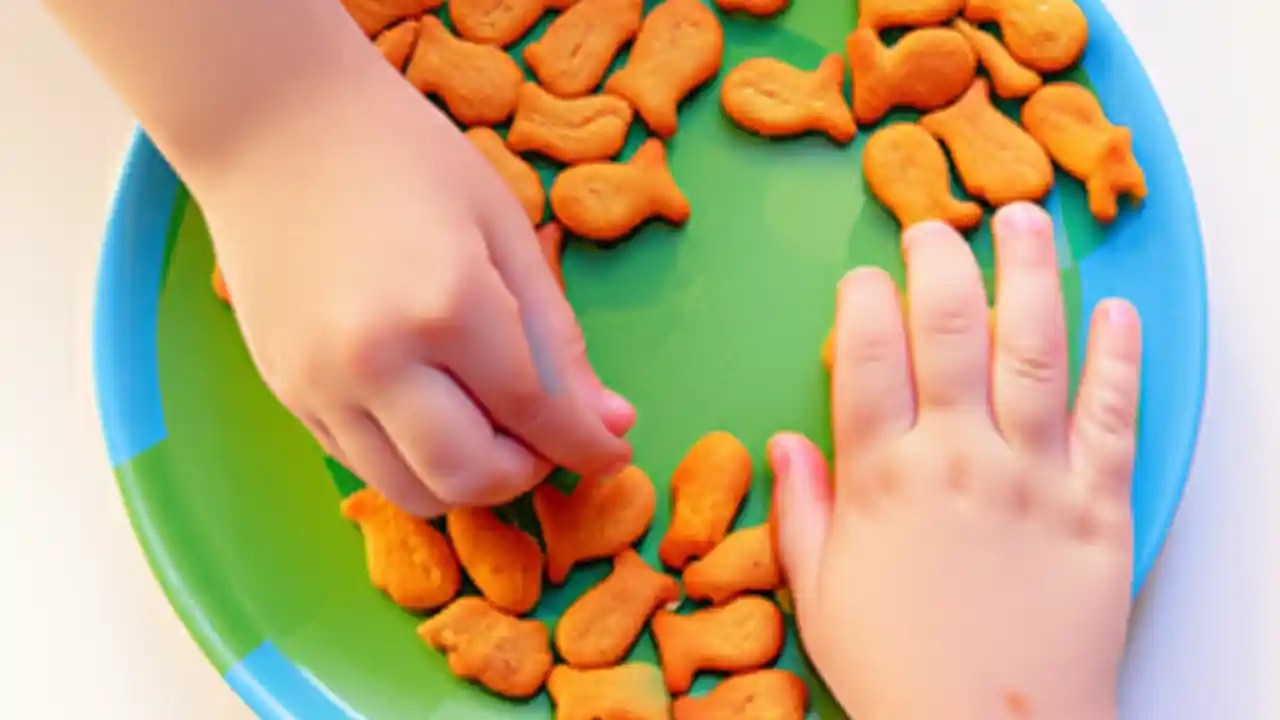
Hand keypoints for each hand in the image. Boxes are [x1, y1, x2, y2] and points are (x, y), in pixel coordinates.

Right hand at [200, 71, 633, 516]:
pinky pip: (363, 465)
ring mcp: (320, 383)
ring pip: (413, 491)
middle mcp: (378, 360)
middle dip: (526, 474)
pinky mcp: (285, 392)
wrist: (272, 124)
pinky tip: (434, 414)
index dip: (586, 445)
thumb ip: (556, 336)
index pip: (536, 413)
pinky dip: (413, 462)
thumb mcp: (502, 229)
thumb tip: (610, 423)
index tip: (613, 453)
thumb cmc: (402, 155)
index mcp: (449, 305)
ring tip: (491, 430)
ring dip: (469, 481)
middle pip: (471, 477)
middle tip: (547, 439)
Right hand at [770, 203, 1139, 719]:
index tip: (863, 277)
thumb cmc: (900, 674)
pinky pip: (1114, 415)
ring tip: (1026, 218)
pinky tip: (1117, 311)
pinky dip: (1120, 357)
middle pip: (951, 326)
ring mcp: (1037, 476)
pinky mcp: (1100, 505)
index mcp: (884, 478)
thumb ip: (803, 508)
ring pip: (1036, 347)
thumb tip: (783, 441)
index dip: (863, 299)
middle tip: (935, 223)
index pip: (868, 353)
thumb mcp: (820, 594)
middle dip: (940, 259)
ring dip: (1031, 272)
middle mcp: (961, 459)